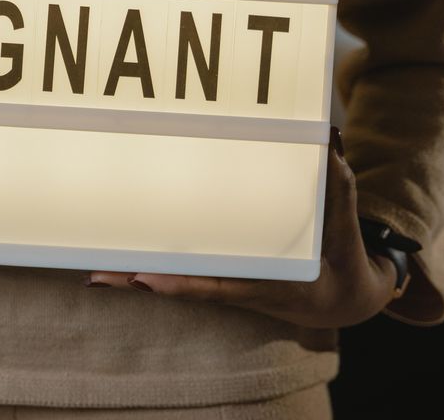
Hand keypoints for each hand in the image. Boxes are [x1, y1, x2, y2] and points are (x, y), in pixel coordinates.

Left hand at [82, 128, 403, 328]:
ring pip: (175, 282)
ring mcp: (230, 285)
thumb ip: (335, 188)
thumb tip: (328, 145)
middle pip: (181, 286)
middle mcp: (242, 290)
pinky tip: (121, 269)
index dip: (179, 285)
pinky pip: (186, 276)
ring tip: (94, 274)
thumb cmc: (345, 264)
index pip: (215, 286)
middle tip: (96, 275)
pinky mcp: (225, 278)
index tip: (142, 281)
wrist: (348, 299)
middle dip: (139, 280)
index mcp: (268, 287)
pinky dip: (156, 274)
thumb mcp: (346, 231)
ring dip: (134, 277)